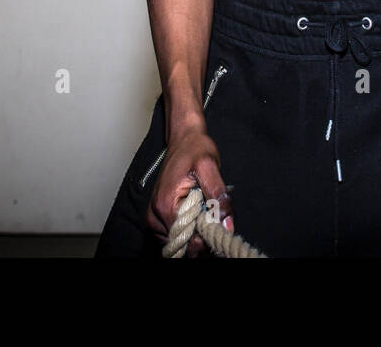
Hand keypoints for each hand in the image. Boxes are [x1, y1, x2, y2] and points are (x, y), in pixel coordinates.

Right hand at [146, 122, 232, 256]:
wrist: (183, 137)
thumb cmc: (195, 148)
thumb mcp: (211, 167)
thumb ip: (219, 197)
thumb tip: (227, 224)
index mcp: (166, 204)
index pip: (185, 240)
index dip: (204, 238)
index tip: (217, 227)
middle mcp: (155, 213)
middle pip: (181, 243)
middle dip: (199, 235)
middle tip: (212, 216)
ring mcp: (153, 215)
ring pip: (177, 240)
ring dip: (193, 232)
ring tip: (203, 210)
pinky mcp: (156, 214)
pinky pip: (172, 233)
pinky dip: (186, 228)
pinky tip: (196, 212)